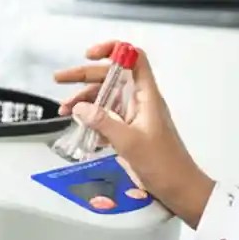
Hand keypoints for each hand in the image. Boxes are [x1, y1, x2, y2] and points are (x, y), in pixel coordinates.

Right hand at [54, 41, 215, 227]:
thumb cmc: (164, 164)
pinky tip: (79, 125)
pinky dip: (92, 118)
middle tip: (59, 80)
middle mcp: (141, 100)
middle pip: (111, 77)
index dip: (113, 50)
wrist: (179, 189)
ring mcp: (134, 115)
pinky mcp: (130, 130)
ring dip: (84, 100)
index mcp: (147, 95)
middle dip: (84, 76)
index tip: (89, 56)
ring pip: (106, 97)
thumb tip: (80, 108)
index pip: (134, 58)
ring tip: (64, 110)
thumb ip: (103, 122)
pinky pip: (107, 116)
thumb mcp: (130, 142)